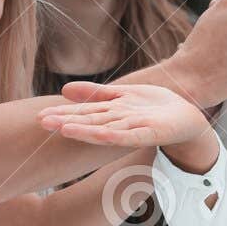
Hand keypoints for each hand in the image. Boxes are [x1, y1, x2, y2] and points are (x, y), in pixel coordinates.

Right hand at [38, 82, 210, 148]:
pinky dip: (114, 134)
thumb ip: (96, 93)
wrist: (187, 116)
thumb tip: (64, 90)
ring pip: (104, 129)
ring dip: (84, 130)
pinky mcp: (148, 133)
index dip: (63, 113)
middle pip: (89, 121)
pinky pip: (129, 135)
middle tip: (41, 122)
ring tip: (62, 129)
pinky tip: (101, 133)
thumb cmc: (154, 107)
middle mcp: (118, 122)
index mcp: (111, 112)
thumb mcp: (122, 94)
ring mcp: (132, 128)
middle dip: (66, 122)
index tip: (39, 116)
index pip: (83, 112)